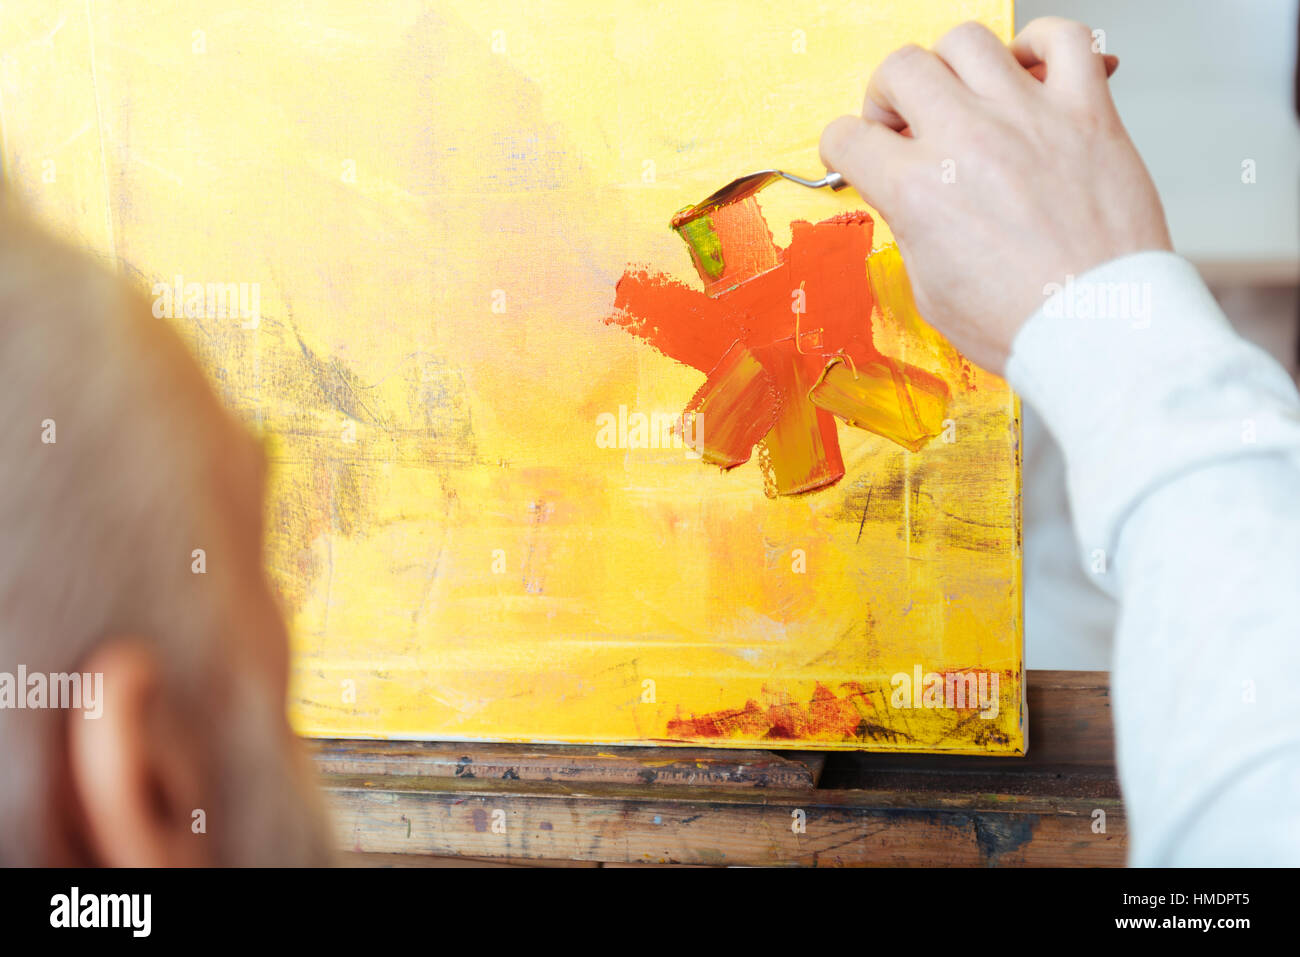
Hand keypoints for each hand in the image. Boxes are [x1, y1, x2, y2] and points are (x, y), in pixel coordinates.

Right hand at [820, 17, 1172, 372]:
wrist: (1098, 328)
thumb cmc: (1023, 323)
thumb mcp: (931, 290)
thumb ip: (912, 230)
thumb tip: (909, 199)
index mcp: (918, 190)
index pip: (847, 137)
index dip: (843, 148)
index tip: (858, 154)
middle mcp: (967, 140)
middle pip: (900, 69)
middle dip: (888, 95)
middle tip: (904, 121)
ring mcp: (1029, 118)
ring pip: (967, 40)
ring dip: (952, 64)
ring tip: (963, 94)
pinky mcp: (1087, 113)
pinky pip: (1066, 38)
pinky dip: (1043, 43)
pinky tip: (1030, 71)